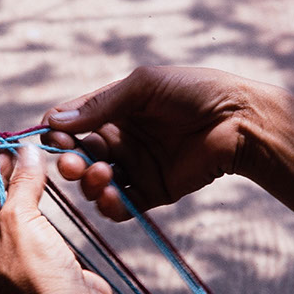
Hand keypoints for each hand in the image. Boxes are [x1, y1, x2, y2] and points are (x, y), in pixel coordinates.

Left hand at [0, 147, 111, 293]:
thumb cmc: (38, 275)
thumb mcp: (21, 221)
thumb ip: (21, 184)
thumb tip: (27, 151)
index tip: (8, 148)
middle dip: (11, 184)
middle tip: (25, 155)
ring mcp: (9, 275)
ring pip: (16, 225)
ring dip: (28, 199)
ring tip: (38, 170)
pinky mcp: (36, 276)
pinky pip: (34, 238)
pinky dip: (41, 218)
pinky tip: (50, 200)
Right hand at [42, 66, 263, 220]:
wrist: (240, 120)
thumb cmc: (194, 91)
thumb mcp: (143, 86)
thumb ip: (101, 105)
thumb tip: (53, 121)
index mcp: (113, 111)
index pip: (71, 123)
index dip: (57, 132)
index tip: (54, 138)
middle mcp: (119, 140)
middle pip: (77, 156)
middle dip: (68, 161)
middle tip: (72, 164)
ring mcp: (134, 167)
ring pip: (94, 184)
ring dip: (88, 183)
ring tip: (102, 175)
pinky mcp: (151, 192)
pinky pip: (120, 207)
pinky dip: (108, 206)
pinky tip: (110, 197)